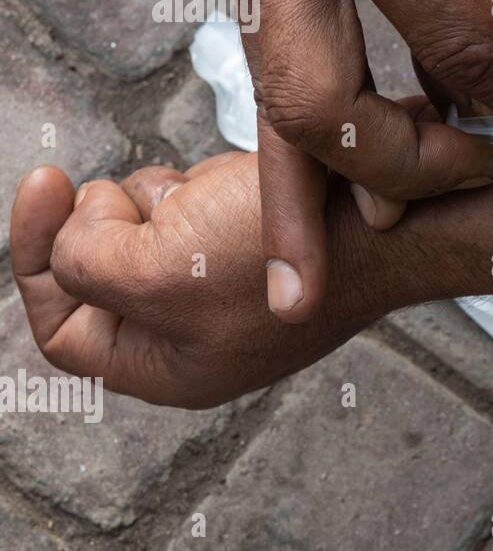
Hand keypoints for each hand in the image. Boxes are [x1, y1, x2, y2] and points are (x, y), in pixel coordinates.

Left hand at [9, 155, 381, 408]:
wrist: (396, 214)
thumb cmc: (287, 252)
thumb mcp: (153, 271)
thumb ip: (80, 264)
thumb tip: (78, 234)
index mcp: (171, 369)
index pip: (64, 330)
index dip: (38, 255)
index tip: (49, 182)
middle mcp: (197, 336)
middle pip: (103, 272)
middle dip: (118, 219)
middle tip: (157, 194)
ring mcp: (230, 289)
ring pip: (147, 233)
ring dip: (162, 196)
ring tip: (211, 192)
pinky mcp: (259, 247)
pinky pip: (198, 210)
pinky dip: (202, 186)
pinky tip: (237, 183)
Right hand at [215, 0, 492, 324]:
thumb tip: (476, 103)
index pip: (457, 53)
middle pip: (316, 107)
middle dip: (390, 176)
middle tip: (463, 190)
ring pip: (269, 96)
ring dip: (302, 189)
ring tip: (308, 282)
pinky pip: (277, 54)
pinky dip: (307, 123)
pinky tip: (325, 182)